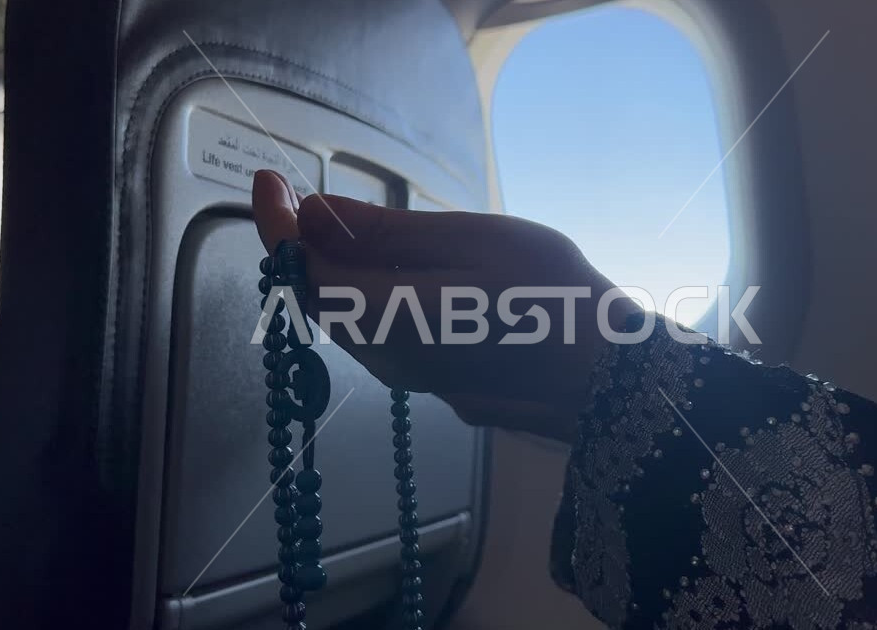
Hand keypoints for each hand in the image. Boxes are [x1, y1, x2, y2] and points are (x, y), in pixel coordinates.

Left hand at [251, 170, 637, 441]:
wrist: (608, 380)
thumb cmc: (551, 299)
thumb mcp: (474, 241)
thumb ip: (386, 232)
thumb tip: (314, 214)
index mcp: (390, 318)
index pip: (303, 272)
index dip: (276, 225)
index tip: (269, 180)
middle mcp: (386, 358)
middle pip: (319, 299)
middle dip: (300, 245)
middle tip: (300, 195)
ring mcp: (409, 378)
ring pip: (348, 319)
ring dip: (334, 271)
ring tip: (348, 224)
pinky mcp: (431, 385)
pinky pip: (379, 335)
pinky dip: (368, 296)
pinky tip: (397, 271)